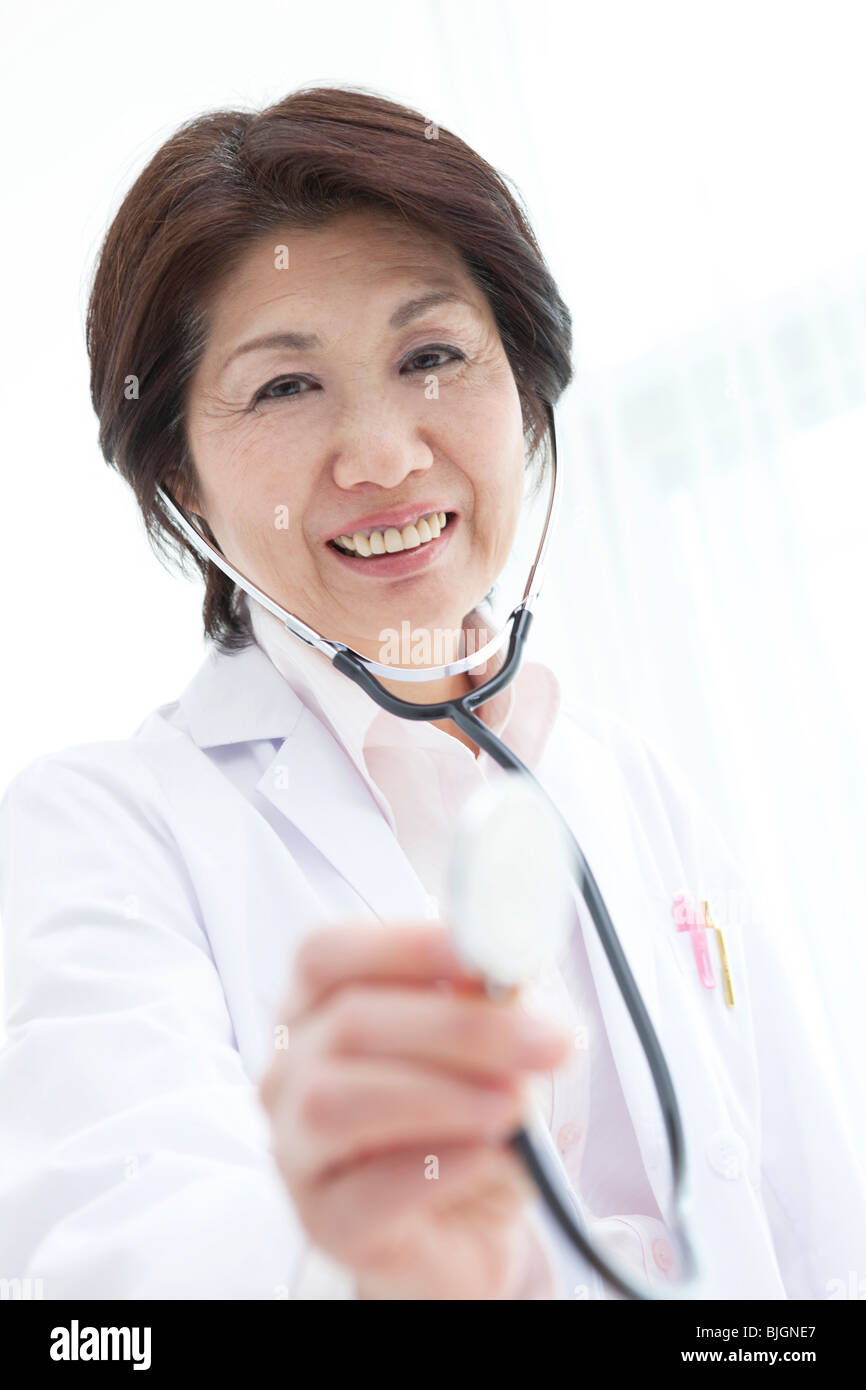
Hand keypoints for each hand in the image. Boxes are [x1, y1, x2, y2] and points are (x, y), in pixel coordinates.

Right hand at [258, 921, 570, 1298]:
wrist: (470, 1228)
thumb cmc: (468, 1121)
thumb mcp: (488, 1051)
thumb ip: (488, 1006)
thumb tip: (511, 976)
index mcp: (317, 1008)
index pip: (326, 955)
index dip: (403, 947)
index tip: (484, 955)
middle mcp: (291, 1072)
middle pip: (350, 1023)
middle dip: (459, 1028)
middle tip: (543, 1041)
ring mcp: (296, 1149)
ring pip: (336, 1102)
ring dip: (440, 1096)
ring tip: (513, 1105)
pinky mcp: (323, 1223)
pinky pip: (363, 1192)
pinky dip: (433, 1167)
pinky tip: (484, 1158)